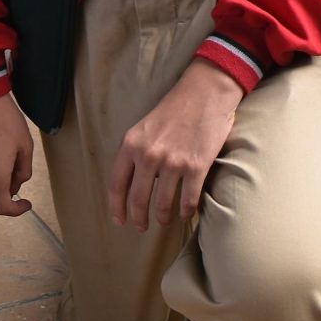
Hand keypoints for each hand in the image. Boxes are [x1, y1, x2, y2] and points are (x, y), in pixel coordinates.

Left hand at [108, 60, 242, 229]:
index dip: (117, 207)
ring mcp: (173, 162)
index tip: (120, 220)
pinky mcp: (196, 167)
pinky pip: (188, 200)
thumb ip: (136, 152)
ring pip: (163, 203)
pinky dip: (186, 211)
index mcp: (131, 144)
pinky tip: (185, 213)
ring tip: (164, 221)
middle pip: (138, 199)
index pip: (117, 184)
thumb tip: (133, 182)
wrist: (204, 93)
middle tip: (141, 227)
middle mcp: (149, 155)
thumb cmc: (174, 109)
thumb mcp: (144, 127)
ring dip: (163, 217)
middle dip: (139, 218)